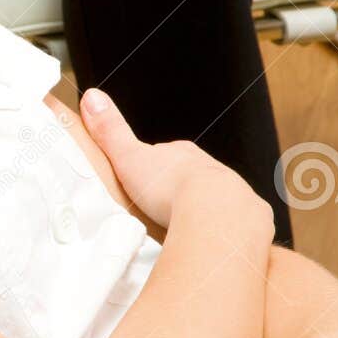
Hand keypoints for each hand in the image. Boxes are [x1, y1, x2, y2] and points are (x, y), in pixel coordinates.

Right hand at [78, 87, 271, 232]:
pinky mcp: (244, 221)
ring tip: (180, 229)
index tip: (140, 179)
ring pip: (211, 201)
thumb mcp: (129, 157)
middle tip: (157, 209)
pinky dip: (216, 231)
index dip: (152, 167)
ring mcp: (231, 194)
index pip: (166, 155)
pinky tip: (204, 241)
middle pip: (189, 177)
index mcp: (183, 153)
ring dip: (197, 212)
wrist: (217, 214)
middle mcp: (210, 169)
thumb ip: (111, 130)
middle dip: (176, 191)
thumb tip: (93, 96)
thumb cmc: (173, 187)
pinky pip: (228, 225)